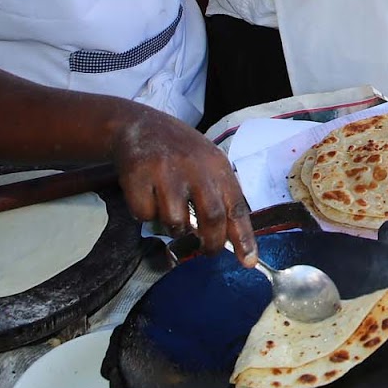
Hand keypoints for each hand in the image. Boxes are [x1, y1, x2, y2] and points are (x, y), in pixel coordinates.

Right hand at [111, 108, 256, 266]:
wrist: (139, 124)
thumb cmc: (180, 152)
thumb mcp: (208, 164)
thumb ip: (220, 195)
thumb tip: (233, 238)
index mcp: (217, 165)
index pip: (236, 206)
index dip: (244, 237)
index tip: (249, 262)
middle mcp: (195, 167)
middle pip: (211, 218)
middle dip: (211, 243)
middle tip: (208, 251)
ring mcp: (166, 171)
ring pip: (176, 222)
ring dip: (174, 227)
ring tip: (170, 209)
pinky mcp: (138, 176)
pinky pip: (145, 214)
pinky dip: (146, 213)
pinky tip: (146, 195)